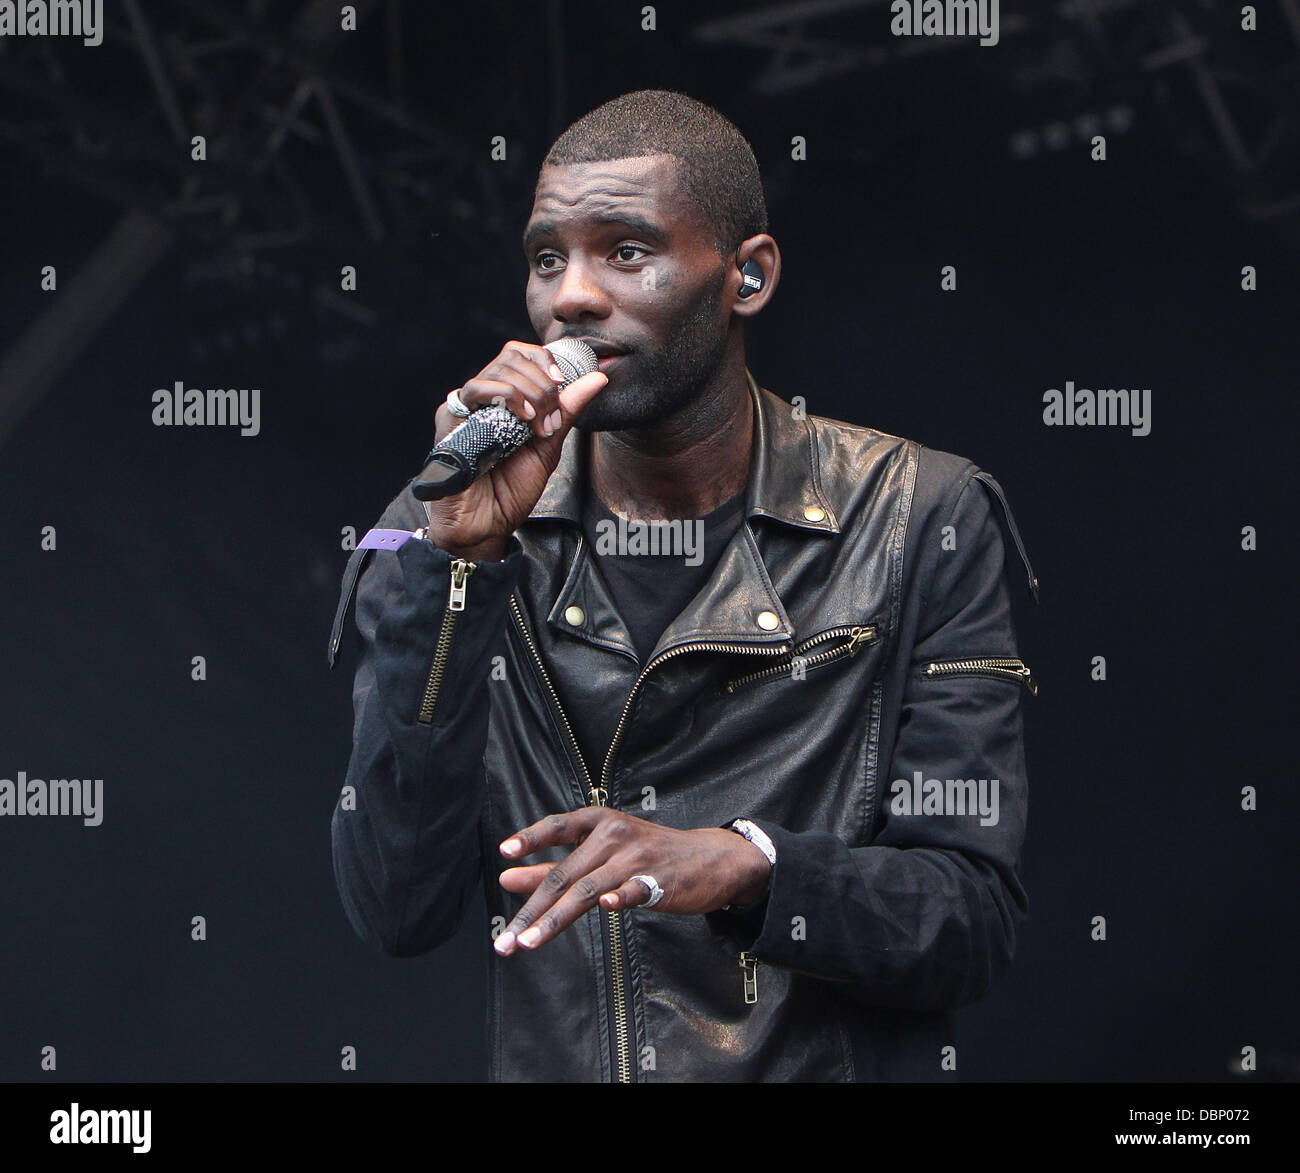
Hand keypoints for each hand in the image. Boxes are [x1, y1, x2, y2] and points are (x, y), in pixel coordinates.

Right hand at [423, 341, 607, 560]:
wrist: (487, 525)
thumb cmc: (511, 491)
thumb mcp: (549, 447)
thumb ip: (567, 411)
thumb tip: (598, 378)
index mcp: (506, 400)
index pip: (522, 354)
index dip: (544, 361)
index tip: (562, 384)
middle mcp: (484, 399)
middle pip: (511, 356)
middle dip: (542, 382)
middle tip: (550, 415)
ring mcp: (466, 408)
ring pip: (497, 369)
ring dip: (528, 391)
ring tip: (537, 423)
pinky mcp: (450, 420)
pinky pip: (474, 390)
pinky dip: (505, 395)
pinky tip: (521, 418)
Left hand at [492, 807, 772, 954]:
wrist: (710, 859)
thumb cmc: (648, 855)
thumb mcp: (601, 853)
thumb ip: (554, 867)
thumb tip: (507, 877)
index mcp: (598, 823)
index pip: (558, 826)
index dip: (530, 839)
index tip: (504, 853)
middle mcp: (614, 835)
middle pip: (565, 873)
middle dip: (531, 909)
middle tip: (506, 939)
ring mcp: (637, 857)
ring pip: (588, 888)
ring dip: (555, 918)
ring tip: (529, 942)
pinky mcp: (660, 879)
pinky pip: (635, 889)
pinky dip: (620, 897)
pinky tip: (606, 908)